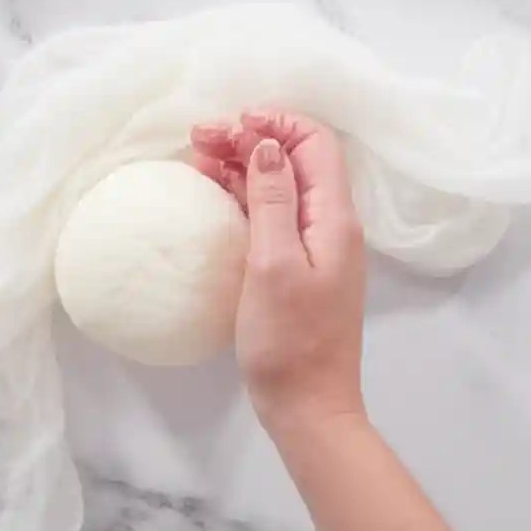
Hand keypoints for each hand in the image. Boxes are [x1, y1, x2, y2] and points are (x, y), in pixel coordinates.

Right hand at [192, 112, 366, 432]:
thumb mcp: (273, 263)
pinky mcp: (299, 267)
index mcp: (334, 218)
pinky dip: (245, 197)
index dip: (275, 123)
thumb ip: (273, 200)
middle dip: (250, 139)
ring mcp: (316, 246)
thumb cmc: (289, 340)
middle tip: (197, 139)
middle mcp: (331, 224)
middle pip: (296, 160)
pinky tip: (214, 194)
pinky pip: (274, 215)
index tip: (230, 126)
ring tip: (197, 159)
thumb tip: (267, 145)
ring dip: (243, 165)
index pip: (315, 143)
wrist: (308, 407)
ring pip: (282, 185)